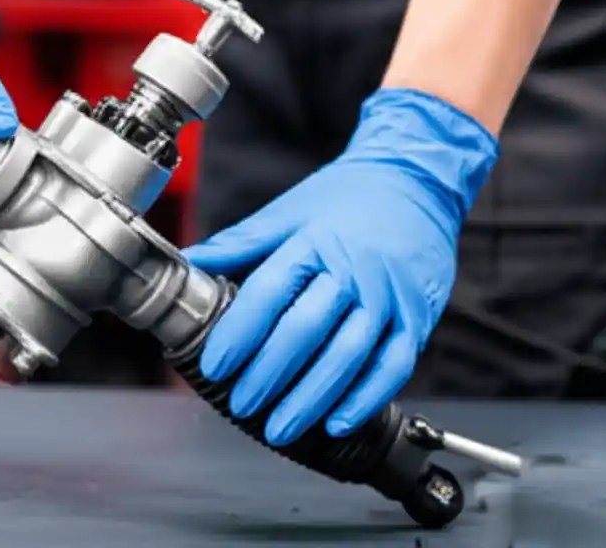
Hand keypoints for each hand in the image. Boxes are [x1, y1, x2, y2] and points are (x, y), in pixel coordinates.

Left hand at [185, 88, 497, 445]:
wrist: (417, 180)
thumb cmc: (345, 198)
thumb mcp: (287, 212)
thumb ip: (238, 244)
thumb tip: (188, 262)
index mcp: (312, 243)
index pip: (269, 293)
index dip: (240, 333)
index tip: (214, 364)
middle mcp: (352, 272)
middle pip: (307, 330)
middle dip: (270, 374)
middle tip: (242, 404)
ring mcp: (389, 297)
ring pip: (349, 355)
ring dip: (312, 396)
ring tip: (281, 426)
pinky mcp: (418, 318)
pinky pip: (394, 365)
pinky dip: (366, 398)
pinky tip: (337, 421)